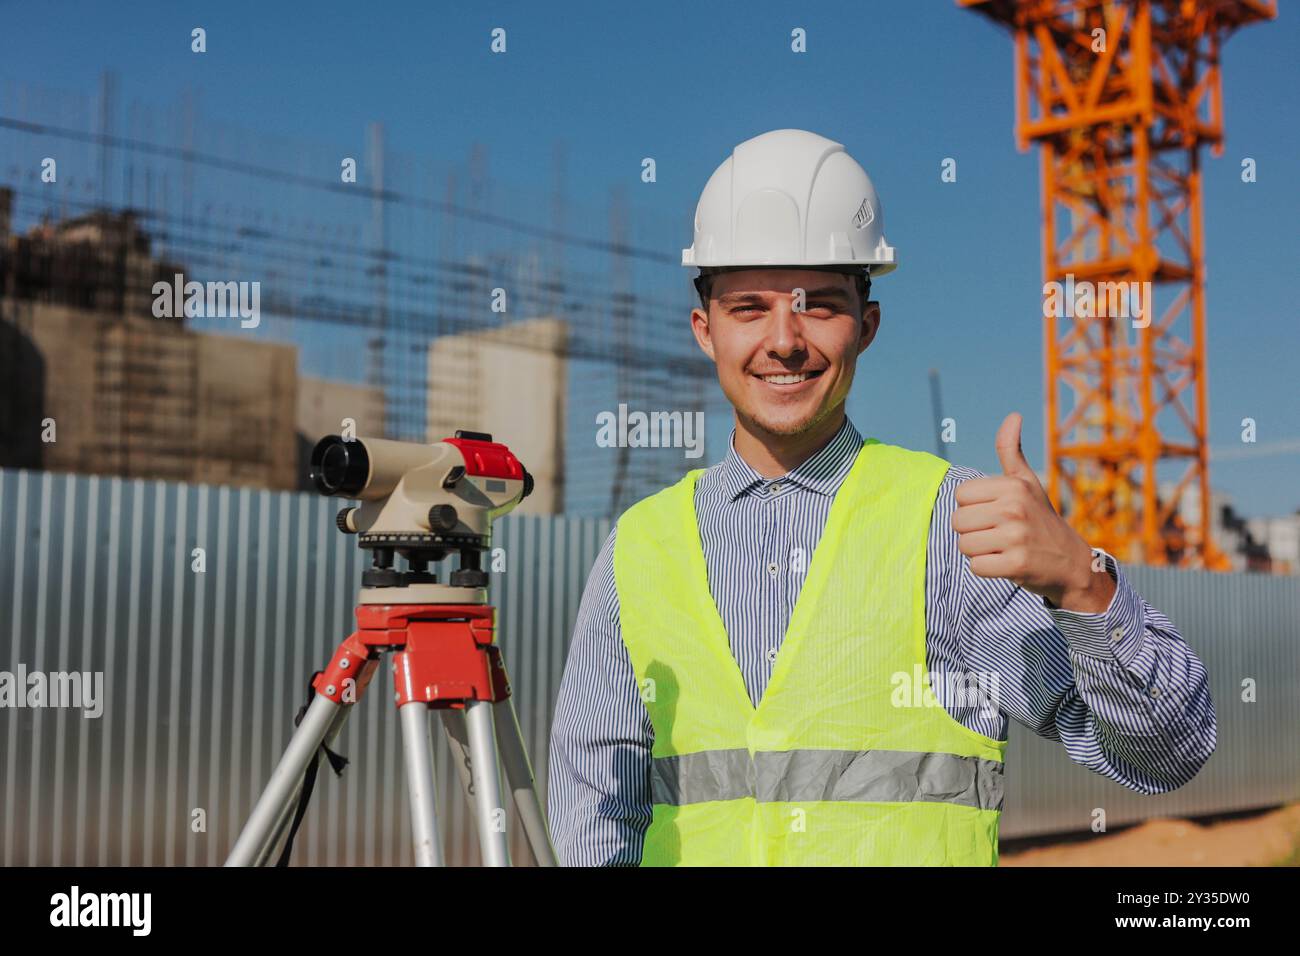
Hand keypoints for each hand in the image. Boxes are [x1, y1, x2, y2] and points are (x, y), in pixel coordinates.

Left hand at [952, 412, 1114, 612]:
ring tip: (1002, 548)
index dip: (973, 507)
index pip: (960, 495)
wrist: (1072, 562)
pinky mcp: (1016, 564)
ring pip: (964, 545)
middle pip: (957, 521)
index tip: (995, 512)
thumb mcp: (1027, 482)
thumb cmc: (1041, 519)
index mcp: (1012, 486)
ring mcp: (1016, 537)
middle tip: (998, 533)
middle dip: (973, 531)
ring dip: (979, 551)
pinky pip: (976, 567)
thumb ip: (1011, 451)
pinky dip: (987, 569)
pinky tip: (1006, 563)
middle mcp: (1014, 508)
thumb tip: (1013, 416)